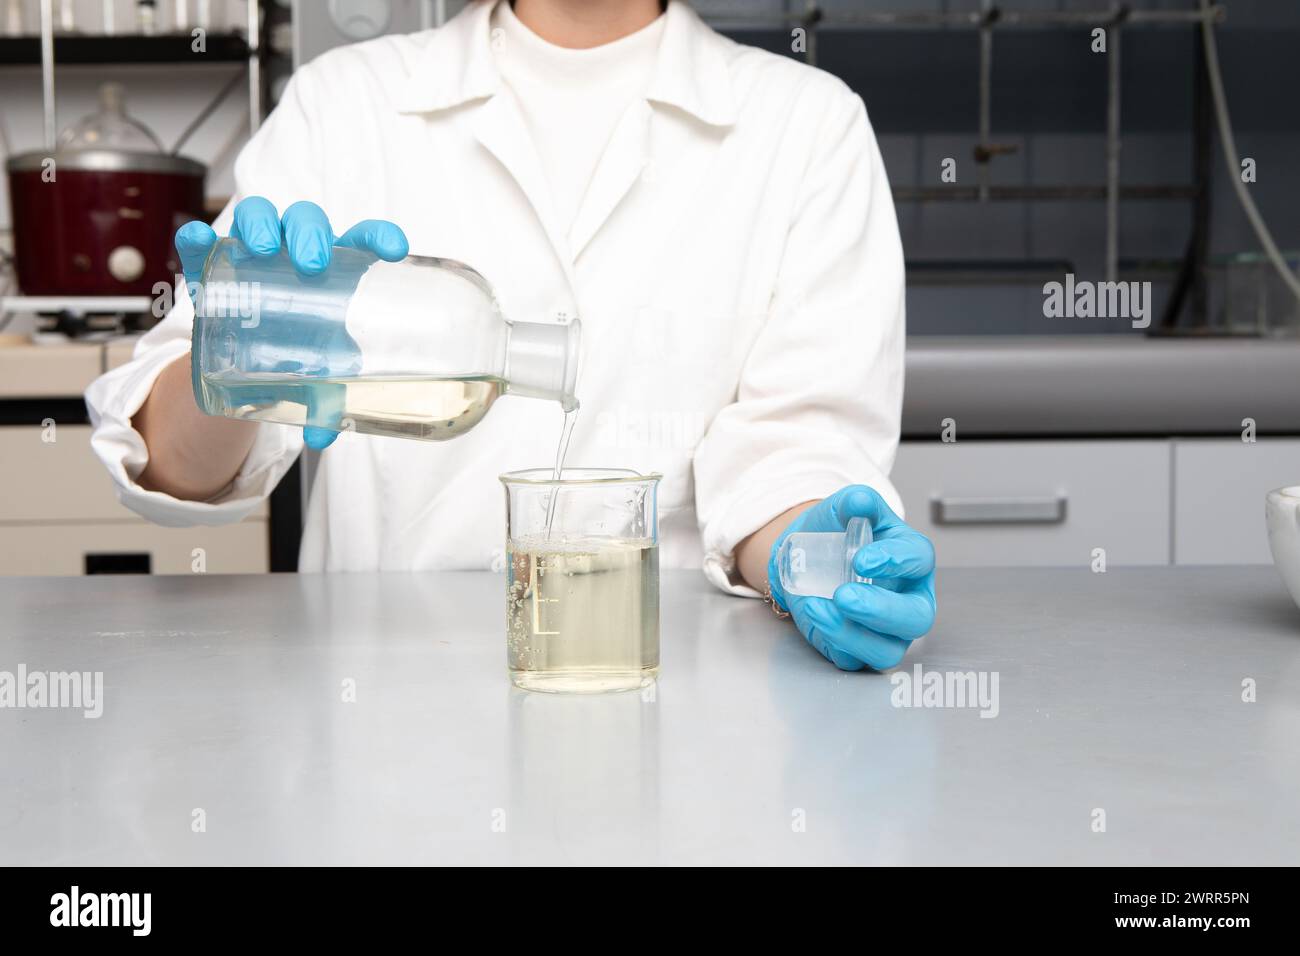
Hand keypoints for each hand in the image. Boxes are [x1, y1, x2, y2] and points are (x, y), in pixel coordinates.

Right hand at [174, 197, 408, 449]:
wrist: (245, 364)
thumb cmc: (296, 355)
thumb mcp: (316, 378)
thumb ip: (325, 404)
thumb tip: (324, 436)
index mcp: (335, 272)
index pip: (361, 240)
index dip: (378, 237)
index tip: (395, 250)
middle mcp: (295, 254)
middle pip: (307, 223)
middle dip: (311, 234)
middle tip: (313, 264)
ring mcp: (250, 255)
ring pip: (257, 217)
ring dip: (261, 224)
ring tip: (264, 249)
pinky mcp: (209, 267)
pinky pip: (199, 244)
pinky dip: (196, 238)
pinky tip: (199, 240)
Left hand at [767, 485, 935, 671]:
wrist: (806, 557)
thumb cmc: (838, 534)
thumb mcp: (844, 510)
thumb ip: (854, 503)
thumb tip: (860, 501)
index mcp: (912, 559)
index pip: (918, 561)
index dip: (895, 561)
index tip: (861, 559)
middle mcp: (908, 599)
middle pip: (916, 617)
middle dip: (881, 610)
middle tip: (845, 595)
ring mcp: (887, 631)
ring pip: (886, 650)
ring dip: (851, 633)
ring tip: (818, 607)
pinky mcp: (859, 649)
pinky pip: (852, 659)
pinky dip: (832, 642)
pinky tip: (815, 616)